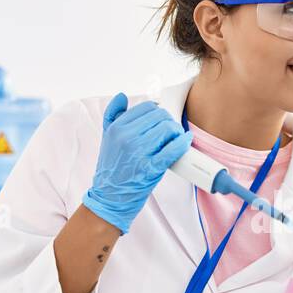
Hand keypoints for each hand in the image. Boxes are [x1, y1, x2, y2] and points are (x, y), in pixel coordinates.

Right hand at [82, 93, 190, 233]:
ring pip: (167, 129)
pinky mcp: (150, 168)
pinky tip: (186, 140)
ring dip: (176, 132)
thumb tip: (122, 96)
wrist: (109, 196)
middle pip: (160, 116)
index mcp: (117, 127)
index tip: (161, 121)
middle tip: (170, 132)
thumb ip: (113, 114)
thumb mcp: (107, 137)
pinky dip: (183, 143)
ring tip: (175, 139)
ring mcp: (138, 152)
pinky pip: (172, 149)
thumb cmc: (112, 167)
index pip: (147, 107)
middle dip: (169, 122)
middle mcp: (126, 137)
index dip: (158, 112)